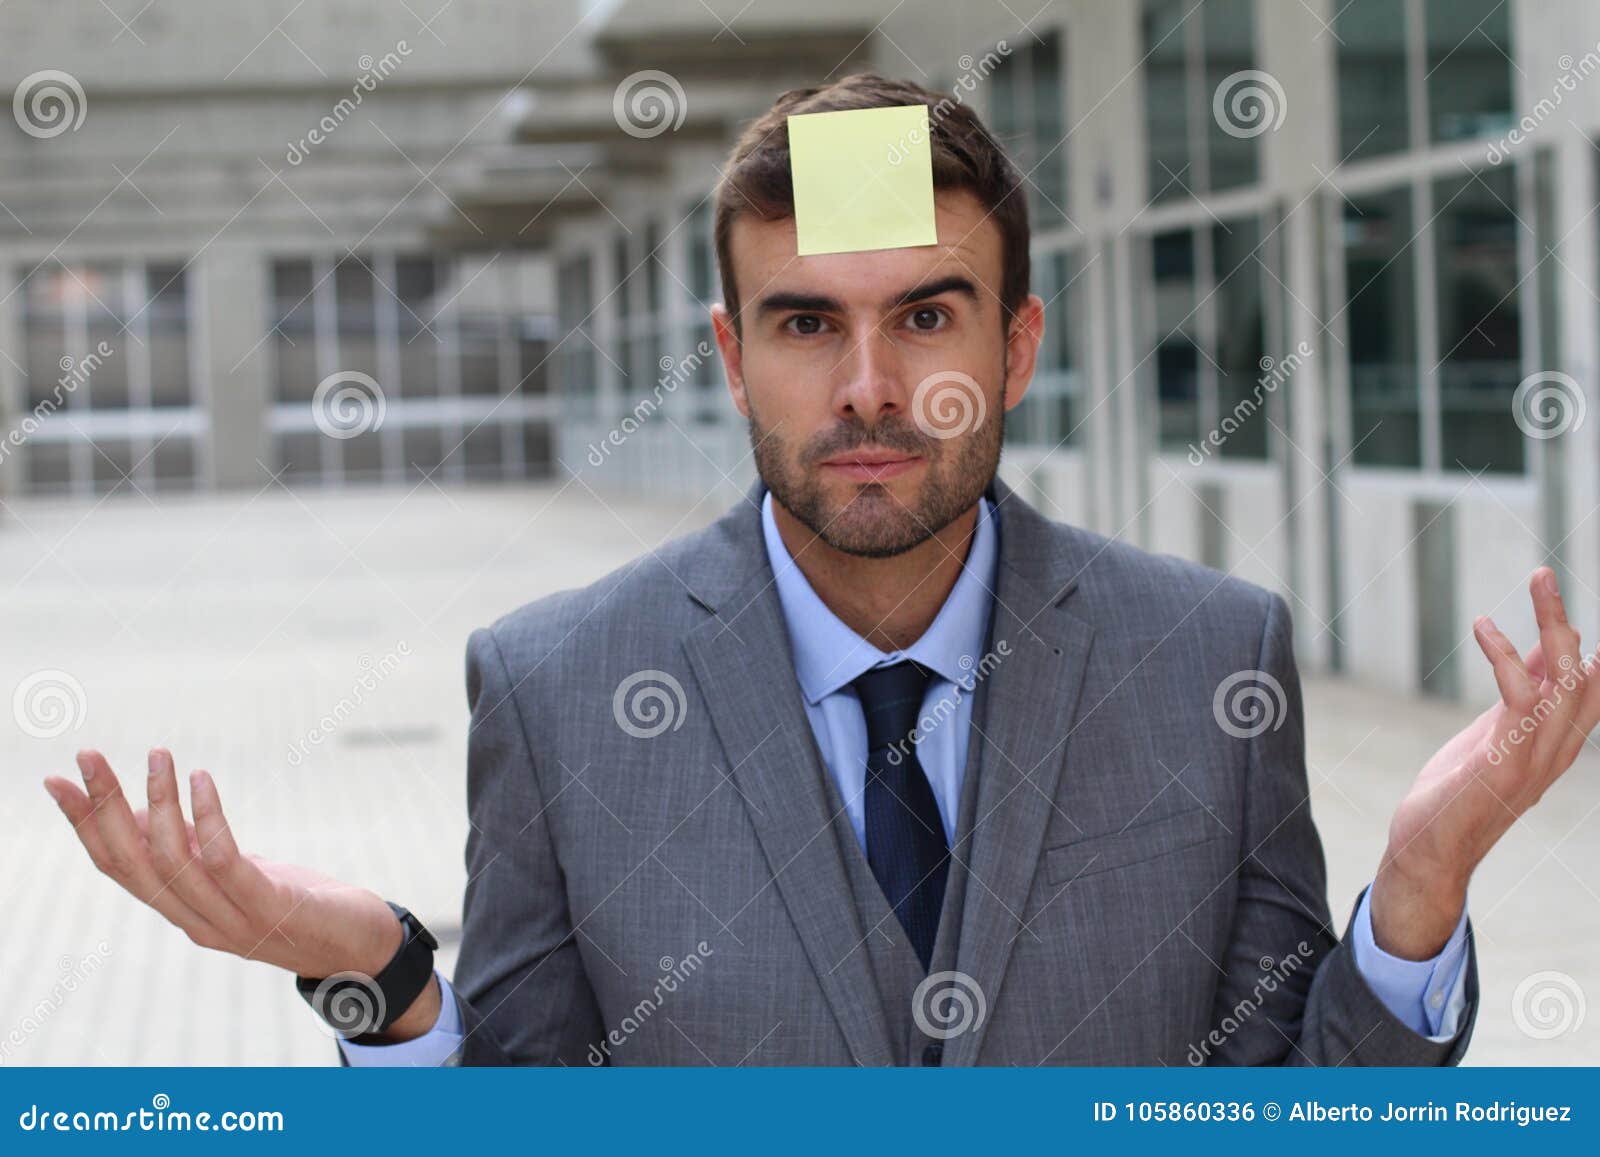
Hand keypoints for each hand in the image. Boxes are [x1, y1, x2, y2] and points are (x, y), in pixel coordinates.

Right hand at [43, 747, 440, 1039]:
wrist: (362, 949)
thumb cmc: (297, 904)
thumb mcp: (238, 873)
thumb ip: (193, 850)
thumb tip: (148, 809)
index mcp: (183, 911)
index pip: (118, 867)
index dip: (84, 824)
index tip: (57, 780)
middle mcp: (196, 921)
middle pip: (134, 862)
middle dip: (104, 807)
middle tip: (87, 755)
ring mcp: (231, 921)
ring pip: (173, 860)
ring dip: (158, 803)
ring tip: (157, 753)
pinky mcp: (270, 908)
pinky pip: (225, 861)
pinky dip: (206, 819)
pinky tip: (200, 780)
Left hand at [1370, 567, 1599, 958]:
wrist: (1430, 850)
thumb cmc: (1458, 792)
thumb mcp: (1496, 732)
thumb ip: (1521, 695)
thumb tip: (1540, 650)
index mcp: (1557, 741)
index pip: (1593, 687)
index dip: (1593, 651)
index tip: (1565, 603)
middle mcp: (1557, 747)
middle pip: (1585, 672)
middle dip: (1567, 620)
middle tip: (1544, 573)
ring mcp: (1536, 754)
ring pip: (1563, 675)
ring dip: (1552, 622)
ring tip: (1539, 577)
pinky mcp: (1505, 758)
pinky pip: (1521, 695)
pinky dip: (1506, 655)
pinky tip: (1486, 627)